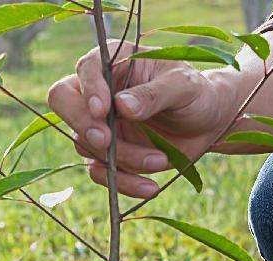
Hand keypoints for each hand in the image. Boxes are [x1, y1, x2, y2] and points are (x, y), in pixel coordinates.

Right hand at [47, 42, 231, 197]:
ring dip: (121, 158)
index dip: (88, 89)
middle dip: (83, 124)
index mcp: (115, 62)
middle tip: (106, 141)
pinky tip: (150, 187)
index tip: (103, 109)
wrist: (208, 123)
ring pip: (87, 144)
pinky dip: (123, 183)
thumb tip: (121, 105)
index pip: (85, 69)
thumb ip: (153, 93)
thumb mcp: (183, 86)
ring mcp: (100, 125)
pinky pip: (101, 173)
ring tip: (160, 159)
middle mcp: (100, 91)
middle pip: (64, 103)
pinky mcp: (108, 155)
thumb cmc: (196, 93)